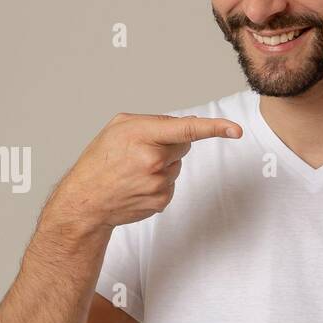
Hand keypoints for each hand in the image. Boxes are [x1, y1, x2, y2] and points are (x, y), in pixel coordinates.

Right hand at [46, 112, 242, 232]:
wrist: (86, 201)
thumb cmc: (100, 160)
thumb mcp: (119, 127)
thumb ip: (155, 121)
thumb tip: (189, 124)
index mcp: (142, 136)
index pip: (186, 130)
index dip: (214, 128)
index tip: (236, 130)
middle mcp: (153, 160)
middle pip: (184, 145)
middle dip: (169, 144)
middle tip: (141, 151)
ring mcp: (159, 183)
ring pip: (177, 165)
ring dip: (162, 165)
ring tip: (134, 171)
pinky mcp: (162, 201)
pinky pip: (171, 183)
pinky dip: (158, 182)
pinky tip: (138, 185)